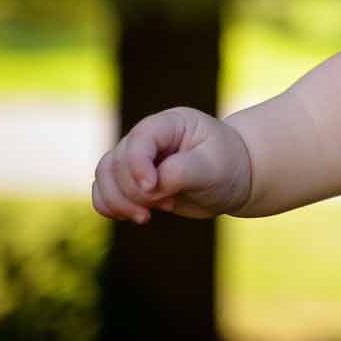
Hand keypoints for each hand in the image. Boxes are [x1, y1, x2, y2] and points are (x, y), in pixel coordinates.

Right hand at [91, 106, 251, 222]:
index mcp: (170, 124)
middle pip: (115, 162)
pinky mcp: (132, 180)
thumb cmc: (229, 167)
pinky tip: (138, 216)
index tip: (154, 189)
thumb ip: (181, 171)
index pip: (138, 140)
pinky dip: (112, 207)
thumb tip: (151, 184)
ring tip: (147, 215)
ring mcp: (137, 158)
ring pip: (104, 177)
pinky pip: (104, 192)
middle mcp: (148, 137)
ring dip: (120, 202)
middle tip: (165, 204)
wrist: (237, 179)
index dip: (138, 166)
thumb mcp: (213, 168)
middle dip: (133, 191)